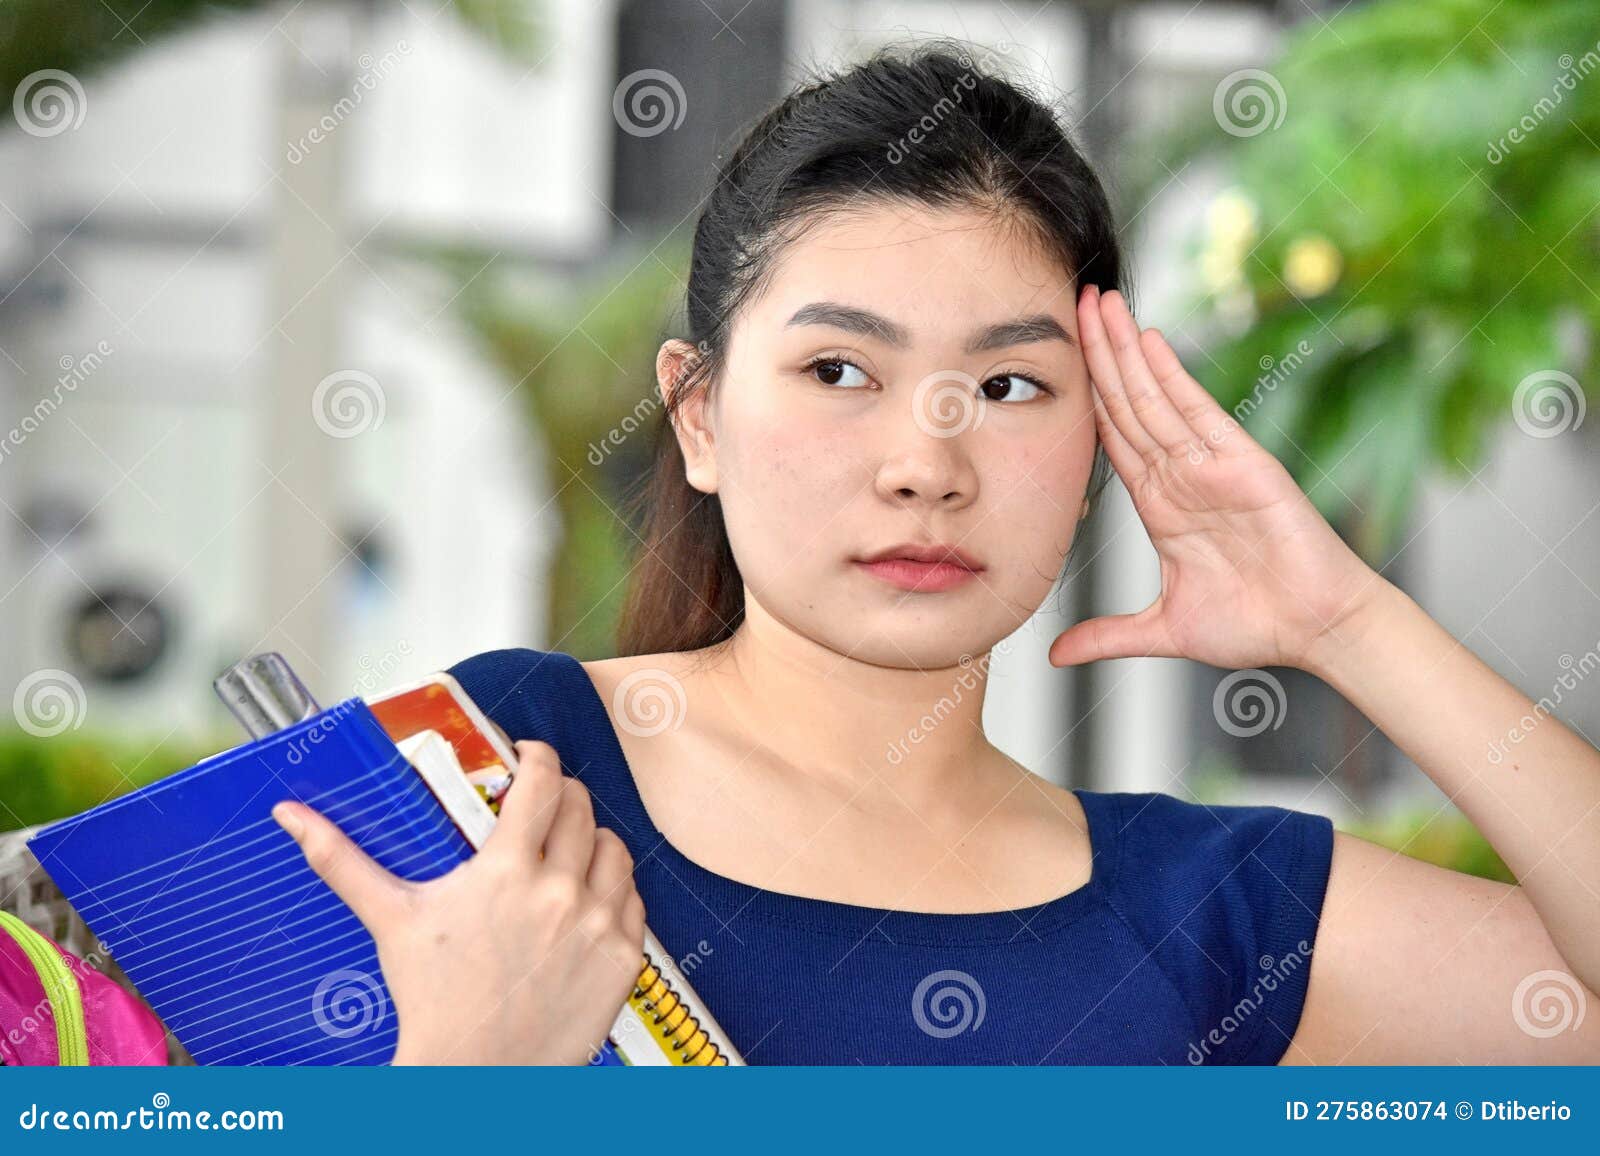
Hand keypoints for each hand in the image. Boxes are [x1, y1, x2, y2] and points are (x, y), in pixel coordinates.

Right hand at [272, 739, 645, 1064]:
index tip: (529, 756)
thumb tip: (289, 815)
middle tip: (542, 806)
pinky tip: (586, 902)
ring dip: (593, 843)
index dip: (538, 757)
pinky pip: (633, 901)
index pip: (542, 781)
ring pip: (614, 849)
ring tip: (568, 854)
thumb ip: (342, 860)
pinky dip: (614, 894)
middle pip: (580, 808)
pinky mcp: (622, 957)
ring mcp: (598, 923)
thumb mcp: (392, 921)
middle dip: (561, 797)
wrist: (475, 1075)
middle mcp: (560, 890)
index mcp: (507, 870)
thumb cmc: (431, 999)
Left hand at [1049, 286, 1382, 672]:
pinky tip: (1149, 340)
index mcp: (1160, 505)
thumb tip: (1056, 656)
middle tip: (1069, 301)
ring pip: (1154, 397)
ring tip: (1098, 304)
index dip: (1083, 398)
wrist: (1316, 631)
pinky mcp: (1244, 462)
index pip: (1111, 438)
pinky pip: (1199, 412)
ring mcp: (1211, 465)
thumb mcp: (1162, 631)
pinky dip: (1173, 375)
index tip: (1053, 361)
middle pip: (1127, 403)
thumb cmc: (1255, 625)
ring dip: (1125, 350)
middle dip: (1098, 354)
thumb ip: (1108, 636)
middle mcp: (1181, 476)